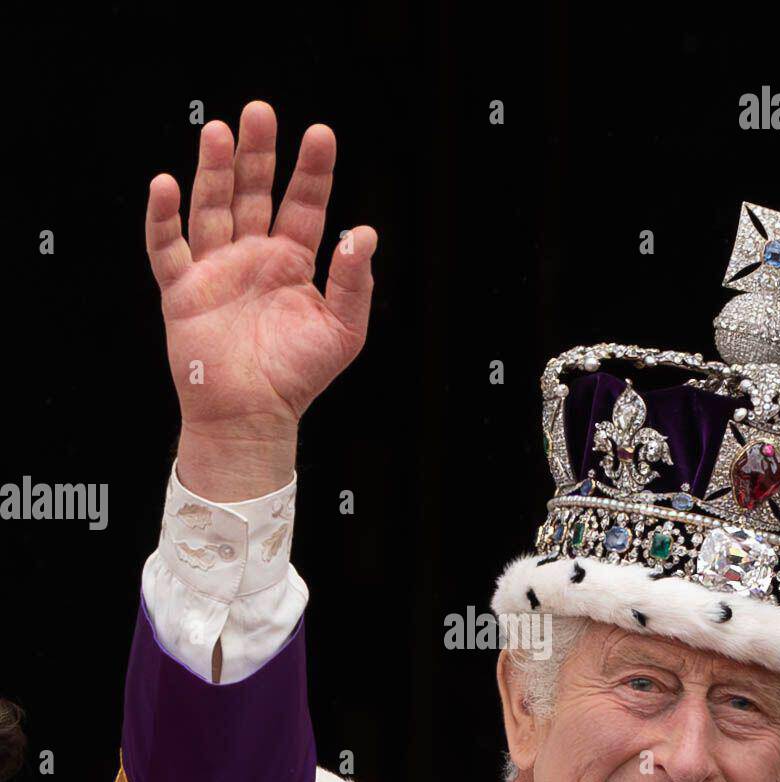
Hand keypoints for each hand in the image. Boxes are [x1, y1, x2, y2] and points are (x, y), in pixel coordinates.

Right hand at [145, 101, 375, 499]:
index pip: (304, 204)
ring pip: (212, 208)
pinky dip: (163, 217)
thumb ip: (354, 283)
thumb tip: (362, 234)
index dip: (312, 171)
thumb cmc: (298, 377)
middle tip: (261, 112)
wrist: (253, 418)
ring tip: (219, 132)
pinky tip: (165, 185)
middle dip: (258, 154)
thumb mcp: (343, 332)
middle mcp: (253, 257)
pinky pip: (166, 247)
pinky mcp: (182, 291)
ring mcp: (215, 270)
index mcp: (292, 263)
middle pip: (254, 192)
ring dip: (214, 171)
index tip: (321, 134)